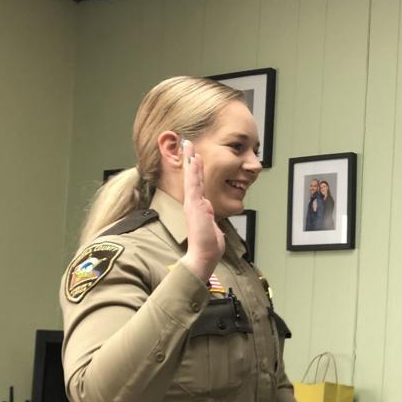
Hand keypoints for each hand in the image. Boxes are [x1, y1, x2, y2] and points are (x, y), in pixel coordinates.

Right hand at [179, 139, 224, 281]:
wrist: (203, 257)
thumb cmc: (208, 248)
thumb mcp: (213, 230)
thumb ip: (211, 221)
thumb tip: (212, 218)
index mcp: (199, 209)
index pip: (198, 186)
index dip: (196, 172)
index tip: (195, 158)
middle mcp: (194, 204)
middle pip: (192, 178)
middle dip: (190, 160)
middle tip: (188, 144)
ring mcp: (193, 204)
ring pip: (192, 177)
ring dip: (190, 160)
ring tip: (189, 145)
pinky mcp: (194, 206)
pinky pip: (194, 184)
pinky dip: (193, 171)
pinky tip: (194, 158)